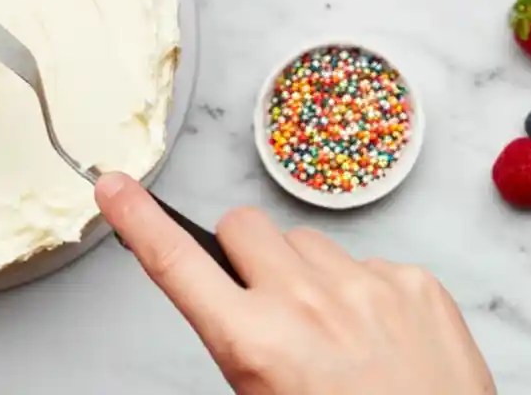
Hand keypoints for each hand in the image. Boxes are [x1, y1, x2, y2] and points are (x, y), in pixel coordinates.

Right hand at [95, 173, 494, 394]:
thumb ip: (240, 341)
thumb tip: (233, 306)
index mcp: (254, 343)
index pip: (177, 263)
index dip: (138, 220)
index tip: (113, 187)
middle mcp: (305, 303)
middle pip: (243, 225)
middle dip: (243, 254)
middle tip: (263, 302)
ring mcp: (365, 286)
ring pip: (306, 243)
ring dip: (306, 273)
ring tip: (334, 333)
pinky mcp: (416, 283)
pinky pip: (368, 261)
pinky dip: (364, 291)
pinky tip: (381, 338)